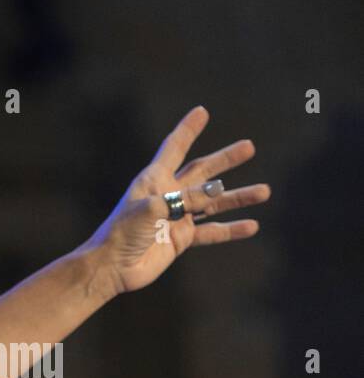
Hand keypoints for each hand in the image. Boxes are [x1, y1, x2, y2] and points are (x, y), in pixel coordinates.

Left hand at [79, 106, 271, 296]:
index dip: (188, 130)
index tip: (202, 111)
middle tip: (249, 146)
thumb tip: (217, 189)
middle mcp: (168, 194)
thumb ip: (184, 198)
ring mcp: (177, 216)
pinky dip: (231, 229)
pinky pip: (212, 232)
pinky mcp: (182, 239)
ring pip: (213, 203)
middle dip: (225, 159)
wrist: (113, 266)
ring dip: (238, 197)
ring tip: (264, 191)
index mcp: (154, 179)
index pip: (174, 148)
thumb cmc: (123, 232)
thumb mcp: (152, 208)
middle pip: (202, 172)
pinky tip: (251, 226)